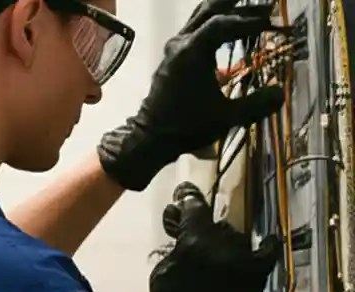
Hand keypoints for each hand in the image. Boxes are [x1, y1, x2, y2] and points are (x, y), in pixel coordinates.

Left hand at [99, 0, 285, 190]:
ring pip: (201, 16)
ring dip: (226, 8)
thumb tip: (282, 92)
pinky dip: (215, 21)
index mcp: (192, 53)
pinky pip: (196, 28)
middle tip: (266, 4)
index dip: (248, 20)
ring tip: (251, 7)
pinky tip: (233, 26)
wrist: (150, 137)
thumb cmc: (186, 127)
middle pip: (211, 9)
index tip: (270, 23)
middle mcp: (181, 43)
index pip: (223, 23)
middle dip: (238, 4)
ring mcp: (174, 47)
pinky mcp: (173, 55)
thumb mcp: (226, 118)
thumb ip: (256, 104)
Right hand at [148, 183, 279, 291]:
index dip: (188, 197)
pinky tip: (264, 240)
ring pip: (235, 237)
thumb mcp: (161, 272)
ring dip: (224, 241)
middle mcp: (222, 246)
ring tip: (215, 252)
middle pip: (215, 223)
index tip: (184, 194)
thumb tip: (182, 227)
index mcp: (194, 243)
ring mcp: (244, 259)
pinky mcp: (257, 275)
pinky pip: (268, 250)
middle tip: (192, 235)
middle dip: (202, 226)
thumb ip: (176, 246)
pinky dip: (266, 244)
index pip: (194, 207)